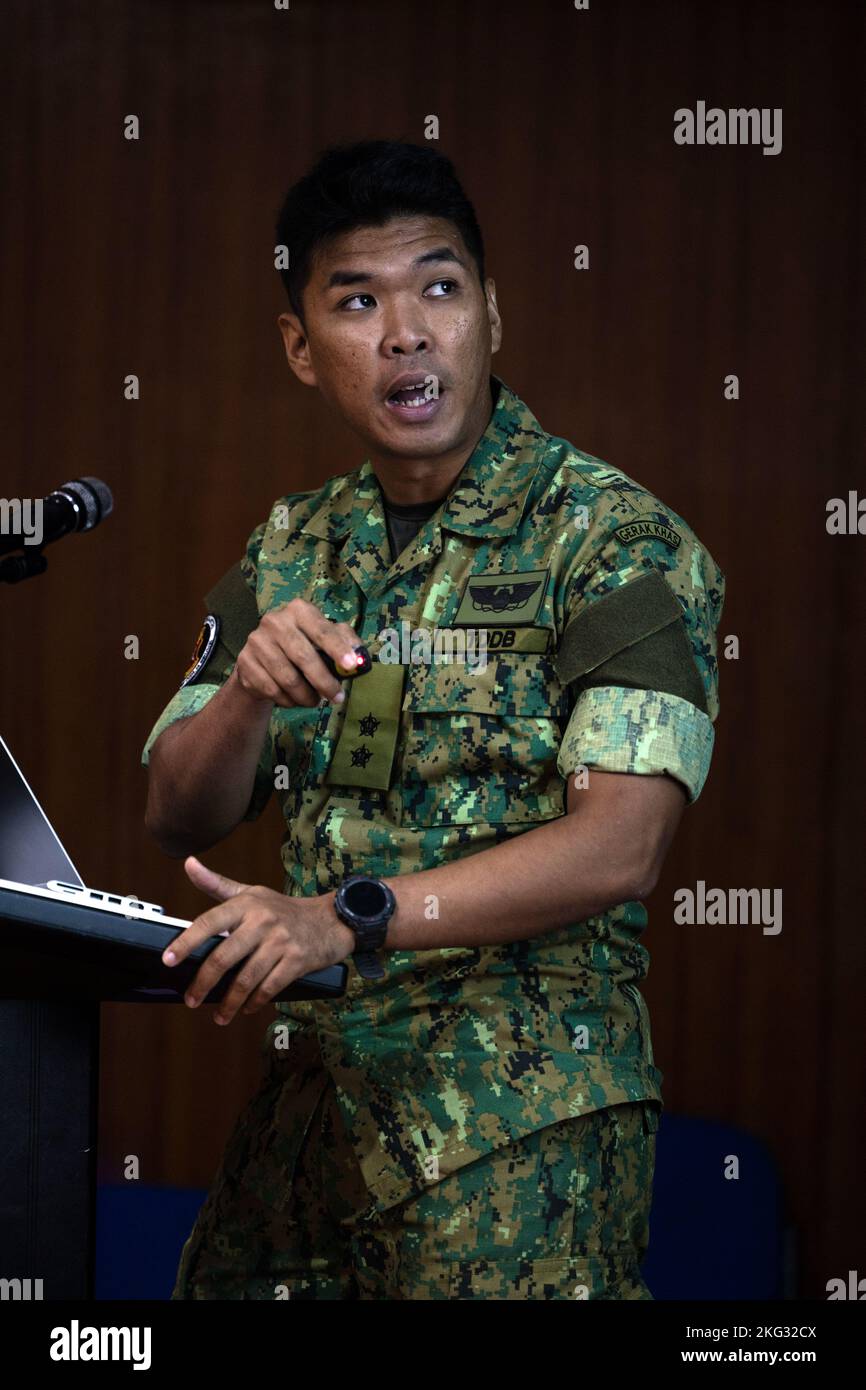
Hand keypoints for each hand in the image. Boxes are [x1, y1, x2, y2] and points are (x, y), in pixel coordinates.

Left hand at [162, 856, 354, 1024]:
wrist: (331, 919)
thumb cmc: (284, 908)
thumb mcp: (252, 892)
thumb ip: (217, 884)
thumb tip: (189, 864)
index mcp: (246, 904)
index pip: (209, 922)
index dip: (186, 942)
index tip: (168, 960)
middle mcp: (262, 921)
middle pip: (224, 957)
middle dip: (203, 983)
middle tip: (190, 999)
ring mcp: (281, 942)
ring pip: (246, 978)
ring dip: (229, 1002)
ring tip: (218, 1015)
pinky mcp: (297, 961)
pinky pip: (270, 987)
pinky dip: (255, 1001)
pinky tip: (246, 1008)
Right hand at [236, 597, 363, 708]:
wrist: (261, 659)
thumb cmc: (302, 645)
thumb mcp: (324, 637)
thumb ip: (344, 641)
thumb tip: (359, 655)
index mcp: (299, 610)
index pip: (321, 630)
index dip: (337, 648)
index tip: (351, 666)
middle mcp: (275, 621)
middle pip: (304, 657)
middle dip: (324, 682)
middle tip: (337, 698)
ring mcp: (257, 641)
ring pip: (288, 678)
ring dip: (306, 696)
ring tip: (315, 701)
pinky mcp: (245, 662)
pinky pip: (272, 690)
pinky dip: (288, 700)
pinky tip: (294, 700)